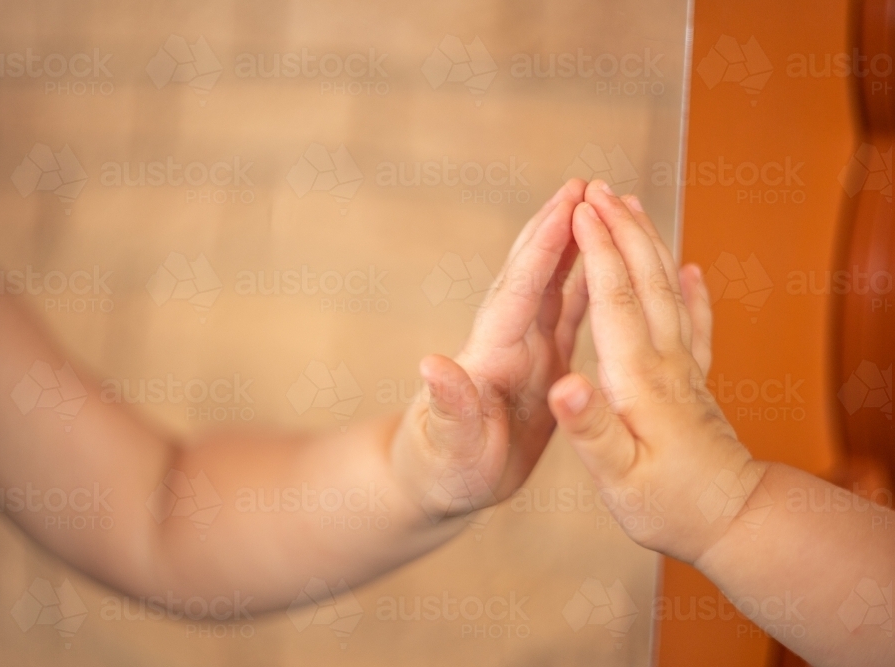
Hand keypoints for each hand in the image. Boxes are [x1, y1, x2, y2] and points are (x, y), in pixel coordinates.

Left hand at [390, 179, 589, 521]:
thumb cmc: (441, 470)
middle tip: (585, 183)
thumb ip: (448, 408)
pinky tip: (607, 267)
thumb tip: (432, 363)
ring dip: (573, 247)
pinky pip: (568, 316)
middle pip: (533, 273)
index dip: (543, 249)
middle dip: (557, 228)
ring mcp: (524, 352)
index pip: (519, 293)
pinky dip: (587, 287)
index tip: (567, 206)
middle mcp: (507, 344)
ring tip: (600, 207)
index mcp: (491, 356)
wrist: (439, 484)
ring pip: (554, 287)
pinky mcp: (540, 367)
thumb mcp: (447, 446)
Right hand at [547, 180, 760, 563]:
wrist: (732, 522)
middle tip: (598, 188)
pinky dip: (692, 290)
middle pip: (644, 281)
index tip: (580, 208)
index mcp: (638, 380)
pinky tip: (692, 271)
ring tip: (632, 206)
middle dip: (620, 229)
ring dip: (648, 244)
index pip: (614, 300)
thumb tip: (564, 382)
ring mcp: (684, 368)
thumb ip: (590, 428)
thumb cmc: (668, 505)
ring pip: (669, 290)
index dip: (596, 251)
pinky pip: (695, 323)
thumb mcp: (618, 478)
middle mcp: (665, 362)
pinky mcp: (695, 381)